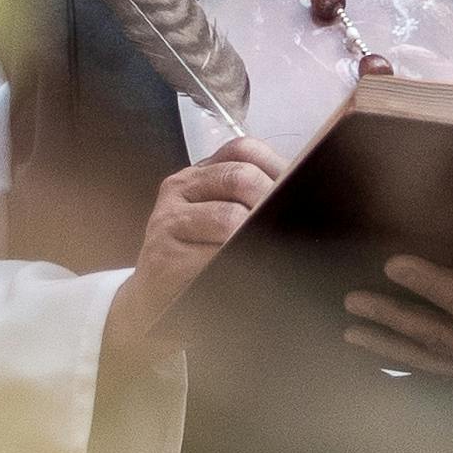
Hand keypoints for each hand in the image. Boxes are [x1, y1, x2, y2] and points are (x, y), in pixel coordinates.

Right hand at [109, 135, 284, 354]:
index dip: (278, 166)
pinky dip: (241, 264)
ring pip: (230, 217)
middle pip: (240, 177)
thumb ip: (250, 204)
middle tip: (295, 223)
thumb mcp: (221, 223)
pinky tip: (254, 274)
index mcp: (199, 175)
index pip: (243, 150)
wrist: (152, 302)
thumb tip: (299, 197)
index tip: (299, 189)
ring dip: (259, 235)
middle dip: (274, 200)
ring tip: (277, 250)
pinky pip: (213, 256)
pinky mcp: (164, 258)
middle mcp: (180, 189)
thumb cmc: (196, 261)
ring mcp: (168, 221)